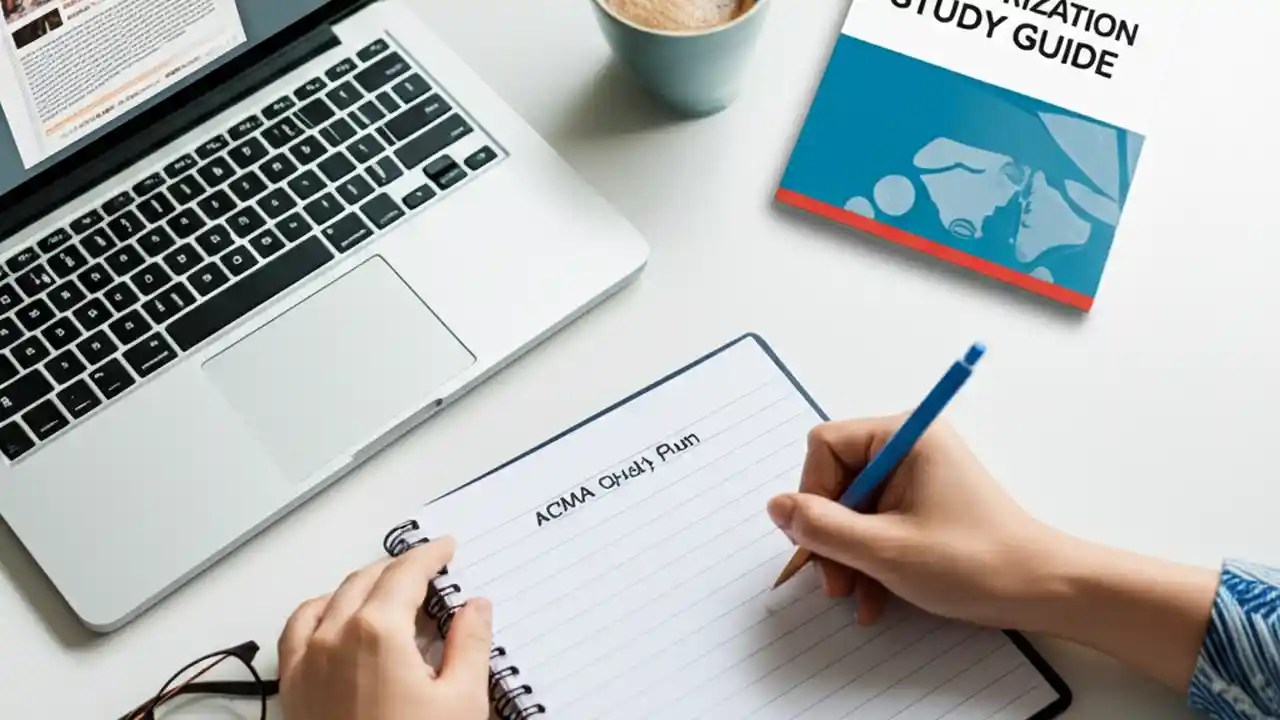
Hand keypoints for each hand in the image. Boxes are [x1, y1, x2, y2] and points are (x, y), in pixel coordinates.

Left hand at [278, 538, 492, 719]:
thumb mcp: (461, 702)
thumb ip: (470, 645)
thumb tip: (476, 608)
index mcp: (378, 632)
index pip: (406, 574)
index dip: (430, 556)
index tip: (445, 549)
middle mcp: (333, 637)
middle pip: (367, 579)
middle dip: (399, 569)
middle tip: (427, 570)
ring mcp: (305, 664)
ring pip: (329, 599)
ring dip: (360, 586)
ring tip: (386, 591)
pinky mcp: (292, 690)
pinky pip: (297, 631)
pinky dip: (319, 612)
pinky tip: (335, 620)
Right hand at [767, 417, 1058, 628]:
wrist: (1043, 590)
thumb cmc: (975, 561)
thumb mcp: (885, 548)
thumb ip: (823, 526)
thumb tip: (776, 507)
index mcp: (905, 435)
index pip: (826, 446)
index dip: (812, 494)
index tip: (817, 540)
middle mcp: (910, 446)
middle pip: (837, 480)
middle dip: (830, 534)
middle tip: (834, 583)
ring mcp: (917, 475)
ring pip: (853, 508)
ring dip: (847, 555)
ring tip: (855, 597)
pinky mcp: (923, 504)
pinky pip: (876, 523)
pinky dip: (869, 559)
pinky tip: (873, 597)